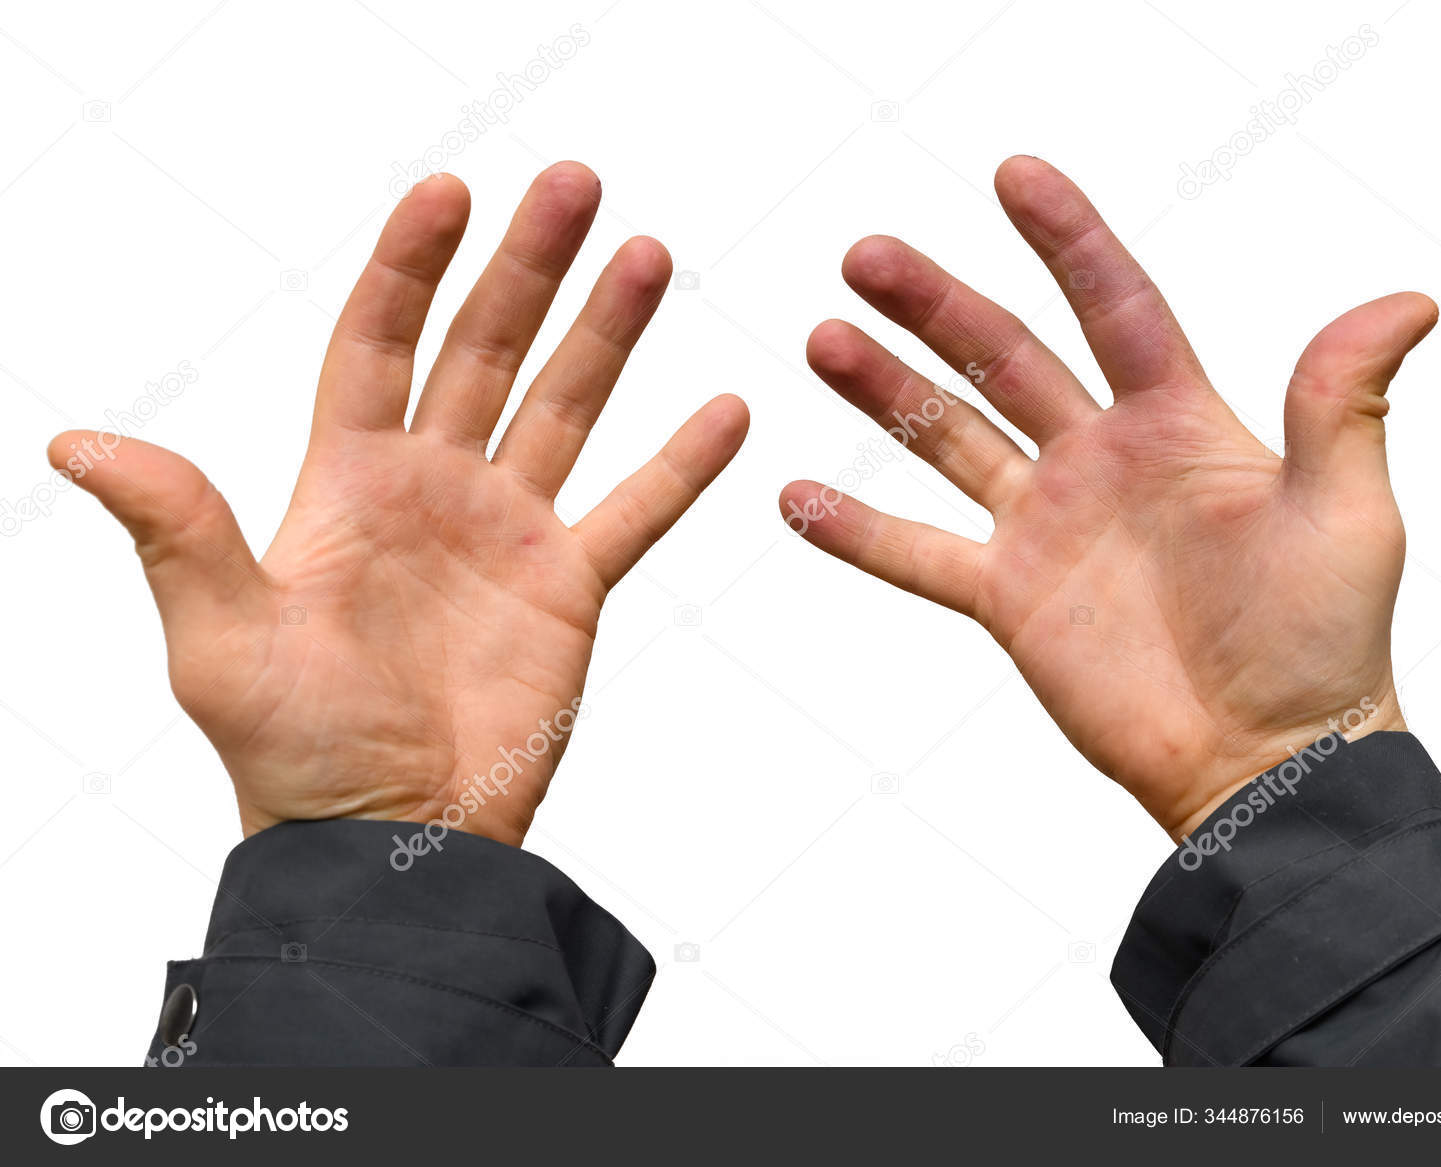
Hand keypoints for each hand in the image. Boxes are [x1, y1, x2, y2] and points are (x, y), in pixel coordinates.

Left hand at [51, 165, 748, 845]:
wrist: (395, 841)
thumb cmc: (295, 755)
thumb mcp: (220, 641)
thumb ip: (178, 530)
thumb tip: (76, 444)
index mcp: (348, 485)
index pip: (379, 344)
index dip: (411, 266)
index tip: (451, 194)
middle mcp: (433, 491)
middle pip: (484, 350)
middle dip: (528, 267)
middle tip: (574, 187)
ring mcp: (508, 534)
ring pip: (565, 408)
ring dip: (608, 333)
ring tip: (646, 257)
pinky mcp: (569, 588)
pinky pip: (635, 512)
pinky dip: (680, 465)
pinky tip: (723, 408)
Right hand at [782, 155, 1434, 839]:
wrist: (1265, 762)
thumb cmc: (1324, 642)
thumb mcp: (1347, 513)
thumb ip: (1342, 405)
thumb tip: (1404, 303)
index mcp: (1177, 424)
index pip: (1114, 307)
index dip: (1067, 240)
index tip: (1011, 177)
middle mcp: (1100, 461)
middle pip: (1004, 359)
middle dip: (936, 305)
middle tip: (868, 256)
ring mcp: (1046, 528)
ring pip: (950, 439)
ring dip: (886, 390)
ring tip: (825, 339)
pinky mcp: (1008, 598)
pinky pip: (919, 554)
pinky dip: (858, 529)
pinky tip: (798, 495)